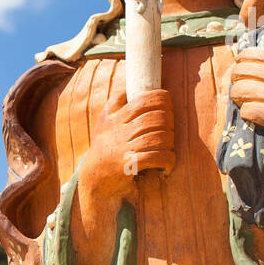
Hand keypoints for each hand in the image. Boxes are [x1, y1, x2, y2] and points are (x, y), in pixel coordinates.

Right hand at [78, 86, 175, 201]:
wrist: (93, 178)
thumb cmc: (104, 148)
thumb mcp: (104, 122)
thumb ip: (115, 104)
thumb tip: (128, 86)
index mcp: (114, 117)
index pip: (142, 100)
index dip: (160, 98)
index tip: (167, 101)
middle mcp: (118, 131)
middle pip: (154, 118)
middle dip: (169, 120)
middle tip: (170, 126)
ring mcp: (123, 147)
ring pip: (158, 137)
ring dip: (170, 141)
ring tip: (169, 146)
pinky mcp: (129, 165)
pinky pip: (156, 157)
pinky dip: (167, 159)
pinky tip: (168, 162)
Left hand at [229, 45, 263, 175]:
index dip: (252, 55)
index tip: (239, 57)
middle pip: (259, 72)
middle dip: (240, 72)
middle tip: (234, 77)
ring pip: (253, 91)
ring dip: (239, 92)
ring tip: (237, 95)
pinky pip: (255, 111)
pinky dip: (247, 111)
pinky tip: (246, 112)